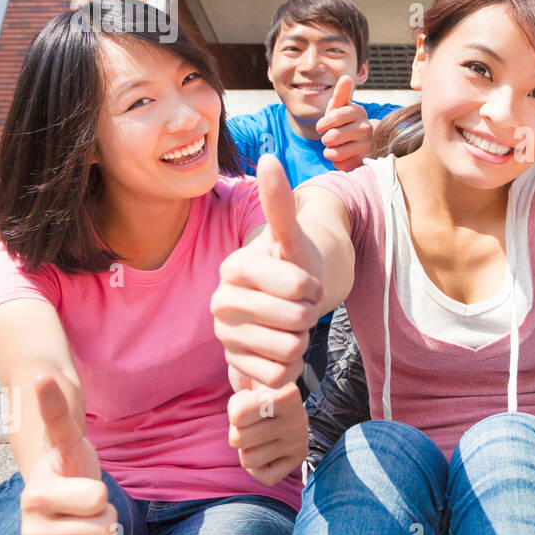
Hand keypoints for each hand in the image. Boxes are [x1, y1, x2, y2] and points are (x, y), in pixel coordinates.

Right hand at [19, 373, 119, 534]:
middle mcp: (29, 533)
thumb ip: (57, 412)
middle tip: (85, 506)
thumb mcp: (68, 439)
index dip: (100, 492)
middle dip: (105, 515)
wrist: (58, 500)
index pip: (97, 500)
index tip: (80, 485)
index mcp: (34, 498)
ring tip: (83, 523)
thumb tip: (41, 374)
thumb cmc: (68, 465)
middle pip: (104, 528)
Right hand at [212, 155, 324, 389]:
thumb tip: (269, 158)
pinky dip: (292, 367)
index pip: (299, 286)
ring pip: (291, 349)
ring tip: (291, 327)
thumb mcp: (291, 236)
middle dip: (310, 314)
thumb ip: (279, 202)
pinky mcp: (233, 367)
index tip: (305, 282)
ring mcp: (224, 337)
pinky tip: (284, 351)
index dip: (314, 286)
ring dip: (302, 341)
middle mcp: (220, 303)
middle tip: (300, 306)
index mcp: (234, 268)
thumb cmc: (291, 267)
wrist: (283, 307)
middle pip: (298, 320)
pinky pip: (281, 376)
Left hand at [228, 379, 307, 485]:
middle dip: (238, 430)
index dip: (234, 407)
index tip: (248, 397)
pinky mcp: (300, 457)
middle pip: (238, 440)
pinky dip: (258, 468)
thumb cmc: (254, 386)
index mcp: (287, 394)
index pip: (237, 415)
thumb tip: (249, 407)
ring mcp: (300, 439)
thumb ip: (243, 387)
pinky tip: (266, 450)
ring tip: (258, 432)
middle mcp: (299, 417)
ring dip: (247, 448)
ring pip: (248, 459)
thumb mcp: (246, 375)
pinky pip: (265, 477)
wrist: (273, 385)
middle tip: (251, 419)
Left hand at [315, 76, 371, 171]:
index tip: (322, 126)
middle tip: (330, 137)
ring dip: (329, 152)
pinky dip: (337, 162)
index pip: (332, 118)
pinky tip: (344, 156)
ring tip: (336, 147)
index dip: (323, 124)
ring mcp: (367, 146)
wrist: (366, 140)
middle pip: (331, 137)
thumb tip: (346, 77)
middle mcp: (366, 128)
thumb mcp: (341, 107)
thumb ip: (341, 94)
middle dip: (325, 138)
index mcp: (358, 112)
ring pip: (335, 153)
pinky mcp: (364, 162)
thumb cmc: (347, 121)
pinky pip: (340, 165)